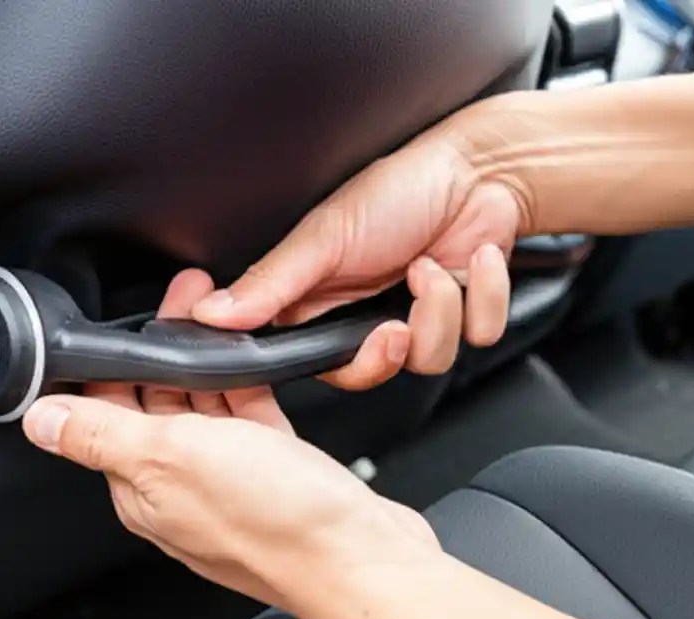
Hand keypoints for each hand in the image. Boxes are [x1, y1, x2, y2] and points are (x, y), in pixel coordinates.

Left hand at [22, 269, 439, 608]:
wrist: (359, 557)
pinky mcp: (275, 474)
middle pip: (156, 406)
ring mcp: (231, 481)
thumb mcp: (172, 457)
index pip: (106, 414)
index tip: (130, 320)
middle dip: (163, 351)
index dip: (114, 362)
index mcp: (143, 488)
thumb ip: (102, 435)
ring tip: (221, 321)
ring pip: (205, 409)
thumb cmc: (276, 522)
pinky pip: (250, 420)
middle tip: (184, 303)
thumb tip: (38, 421)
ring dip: (207, 363)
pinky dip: (247, 388)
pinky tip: (255, 365)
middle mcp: (182, 487)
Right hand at [191, 136, 523, 389]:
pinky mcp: (466, 314)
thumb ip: (269, 283)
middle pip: (370, 373)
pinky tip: (476, 258)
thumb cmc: (397, 188)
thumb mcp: (324, 237)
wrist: (479, 169)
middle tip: (395, 324)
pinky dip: (482, 294)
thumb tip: (210, 313)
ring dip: (440, 307)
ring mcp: (417, 316)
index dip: (329, 364)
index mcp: (321, 300)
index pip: (310, 360)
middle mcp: (365, 314)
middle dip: (388, 350)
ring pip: (428, 360)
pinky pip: (478, 335)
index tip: (344, 343)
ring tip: (432, 264)